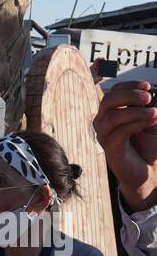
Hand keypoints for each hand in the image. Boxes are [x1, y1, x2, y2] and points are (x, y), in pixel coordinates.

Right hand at [93, 80, 156, 210]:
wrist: (147, 170)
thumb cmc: (148, 144)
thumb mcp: (151, 120)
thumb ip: (149, 107)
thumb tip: (150, 94)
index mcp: (111, 111)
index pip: (114, 91)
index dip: (130, 85)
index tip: (147, 85)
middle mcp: (103, 120)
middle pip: (108, 99)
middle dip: (130, 95)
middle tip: (149, 97)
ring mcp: (103, 134)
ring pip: (113, 115)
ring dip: (135, 111)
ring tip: (154, 113)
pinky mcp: (109, 147)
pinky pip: (119, 131)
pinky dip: (136, 124)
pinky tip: (149, 123)